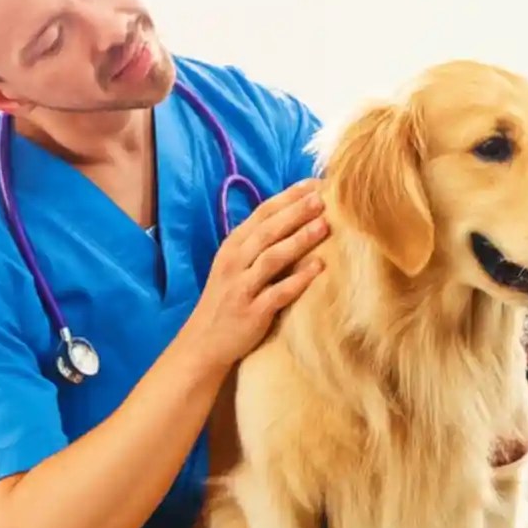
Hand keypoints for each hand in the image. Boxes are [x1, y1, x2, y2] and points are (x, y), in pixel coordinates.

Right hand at [179, 178, 328, 370]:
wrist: (203, 343)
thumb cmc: (227, 300)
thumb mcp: (234, 266)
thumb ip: (258, 244)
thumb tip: (293, 219)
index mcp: (232, 246)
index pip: (262, 213)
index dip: (288, 197)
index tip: (313, 184)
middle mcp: (234, 262)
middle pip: (268, 231)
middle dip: (296, 212)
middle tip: (322, 198)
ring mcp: (242, 287)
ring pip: (271, 257)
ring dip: (299, 240)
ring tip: (324, 226)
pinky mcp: (252, 312)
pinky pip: (278, 292)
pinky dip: (298, 280)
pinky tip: (319, 268)